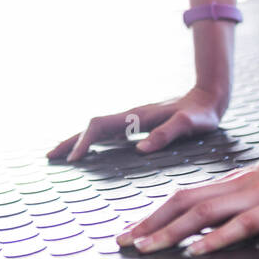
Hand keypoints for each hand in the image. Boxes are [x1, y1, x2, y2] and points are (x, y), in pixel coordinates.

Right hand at [46, 86, 227, 162]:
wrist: (208, 98)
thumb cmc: (200, 114)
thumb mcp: (189, 125)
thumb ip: (166, 134)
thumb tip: (141, 149)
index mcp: (137, 116)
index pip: (100, 126)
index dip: (84, 142)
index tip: (74, 160)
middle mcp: (130, 116)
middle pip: (91, 126)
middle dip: (70, 141)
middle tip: (50, 157)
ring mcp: (132, 120)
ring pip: (97, 129)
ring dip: (77, 140)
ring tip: (60, 156)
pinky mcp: (137, 125)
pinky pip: (107, 133)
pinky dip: (91, 142)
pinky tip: (88, 152)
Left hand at [114, 137, 258, 254]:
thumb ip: (254, 183)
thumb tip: (237, 192)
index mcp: (238, 181)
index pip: (186, 195)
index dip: (155, 213)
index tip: (132, 230)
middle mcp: (241, 186)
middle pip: (183, 202)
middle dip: (149, 223)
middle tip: (122, 241)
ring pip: (203, 214)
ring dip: (170, 232)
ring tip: (145, 248)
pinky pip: (241, 225)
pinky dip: (216, 239)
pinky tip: (196, 250)